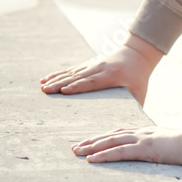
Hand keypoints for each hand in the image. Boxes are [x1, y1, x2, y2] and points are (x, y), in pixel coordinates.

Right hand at [40, 33, 162, 105]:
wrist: (137, 54)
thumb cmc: (139, 78)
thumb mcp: (139, 92)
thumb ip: (133, 106)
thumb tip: (127, 127)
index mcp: (112, 75)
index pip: (93, 82)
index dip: (78, 87)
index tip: (64, 91)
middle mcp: (100, 68)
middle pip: (78, 77)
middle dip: (60, 83)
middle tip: (46, 90)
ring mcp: (93, 64)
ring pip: (72, 73)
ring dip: (56, 79)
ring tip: (42, 86)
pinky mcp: (88, 64)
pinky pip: (71, 70)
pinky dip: (58, 74)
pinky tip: (46, 78)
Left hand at [72, 126, 181, 169]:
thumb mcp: (171, 145)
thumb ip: (161, 147)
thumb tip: (159, 152)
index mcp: (147, 132)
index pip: (120, 133)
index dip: (104, 136)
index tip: (91, 141)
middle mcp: (141, 133)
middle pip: (111, 135)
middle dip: (92, 141)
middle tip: (76, 146)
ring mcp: (142, 140)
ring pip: (111, 142)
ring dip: (92, 146)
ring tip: (77, 151)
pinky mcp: (144, 149)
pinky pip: (119, 152)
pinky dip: (103, 155)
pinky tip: (91, 159)